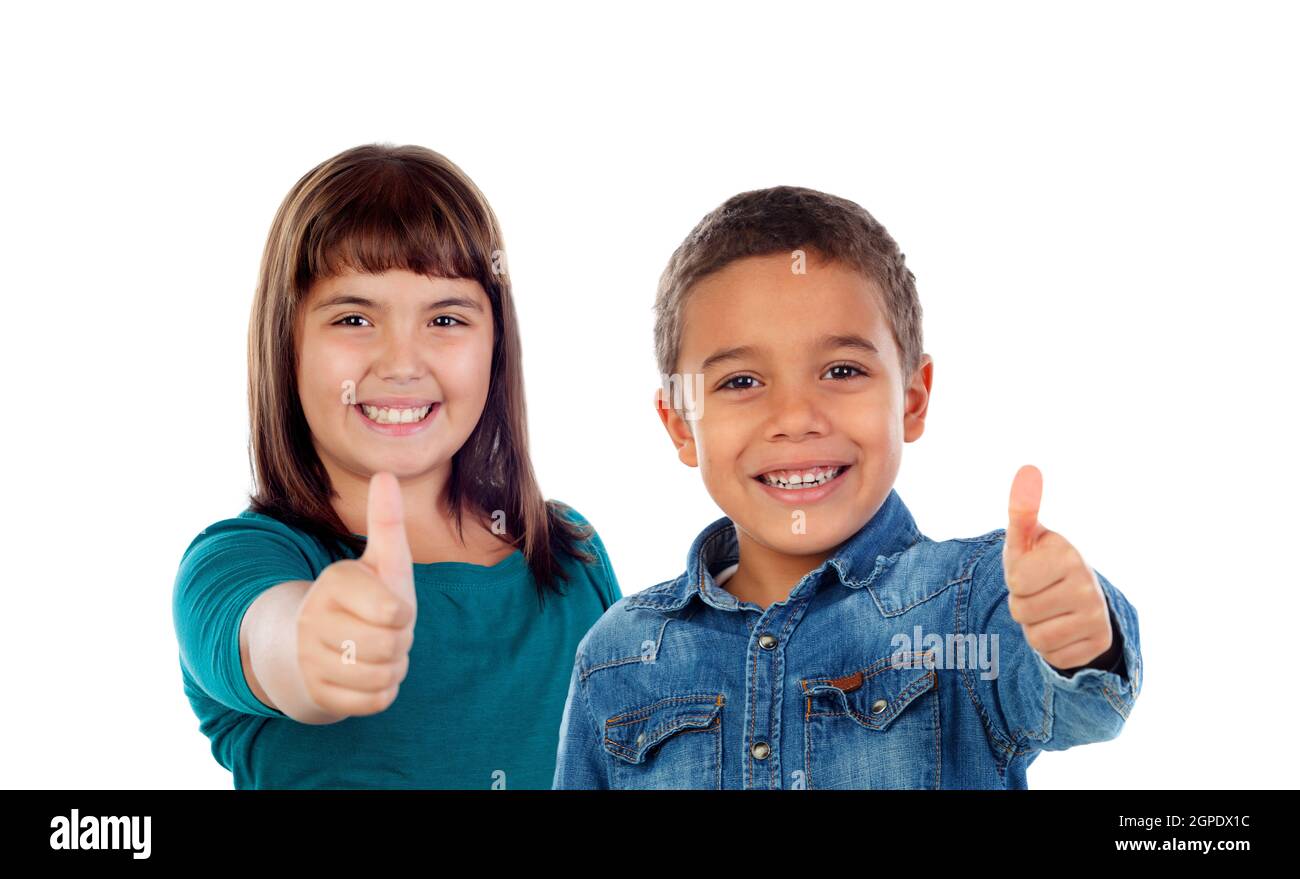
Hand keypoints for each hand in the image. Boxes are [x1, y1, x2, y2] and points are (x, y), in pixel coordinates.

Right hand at [297, 471, 416, 716]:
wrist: (310, 644)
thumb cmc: (362, 597)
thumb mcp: (379, 560)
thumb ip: (386, 521)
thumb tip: (386, 473)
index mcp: (334, 582)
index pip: (395, 612)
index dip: (403, 613)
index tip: (387, 605)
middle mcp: (313, 619)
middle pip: (393, 646)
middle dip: (400, 642)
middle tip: (383, 632)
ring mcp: (309, 659)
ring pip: (384, 675)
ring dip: (392, 667)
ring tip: (374, 651)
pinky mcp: (316, 694)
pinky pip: (375, 701)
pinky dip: (381, 692)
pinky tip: (364, 674)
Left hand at [1003, 465, 1113, 671]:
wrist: (1075, 596)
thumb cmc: (1041, 562)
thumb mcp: (1026, 538)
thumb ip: (1022, 508)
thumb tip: (1028, 470)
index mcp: (1068, 554)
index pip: (1015, 582)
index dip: (1015, 579)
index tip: (1032, 570)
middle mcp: (1088, 584)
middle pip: (1021, 612)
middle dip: (1023, 604)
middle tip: (1041, 592)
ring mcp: (1097, 615)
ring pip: (1036, 638)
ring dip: (1034, 627)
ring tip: (1050, 609)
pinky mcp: (1099, 642)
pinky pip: (1054, 657)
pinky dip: (1052, 647)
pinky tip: (1063, 628)